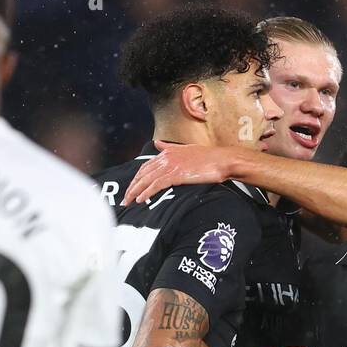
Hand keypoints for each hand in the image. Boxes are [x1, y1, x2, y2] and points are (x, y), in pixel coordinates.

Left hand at [123, 142, 245, 204]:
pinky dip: (146, 192)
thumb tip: (157, 144)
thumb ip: (169, 148)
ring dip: (135, 192)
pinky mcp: (176, 174)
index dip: (136, 178)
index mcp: (167, 152)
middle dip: (131, 187)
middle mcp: (166, 157)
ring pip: (146, 180)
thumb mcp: (186, 149)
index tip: (131, 188)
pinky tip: (140, 199)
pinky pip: (156, 185)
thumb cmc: (209, 157)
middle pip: (142, 173)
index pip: (146, 166)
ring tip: (128, 202)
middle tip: (124, 199)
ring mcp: (170, 165)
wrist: (222, 160)